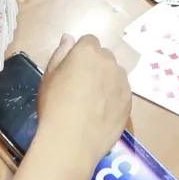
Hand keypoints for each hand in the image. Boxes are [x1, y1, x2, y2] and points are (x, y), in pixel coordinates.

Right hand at [35, 33, 130, 163]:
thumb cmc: (54, 106)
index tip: (72, 71)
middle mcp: (109, 62)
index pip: (88, 41)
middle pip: (104, 57)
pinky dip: (114, 98)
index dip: (80, 55)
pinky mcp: (129, 101)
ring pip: (115, 75)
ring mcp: (122, 82)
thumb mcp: (48, 77)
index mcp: (87, 52)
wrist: (72, 141)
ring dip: (107, 82)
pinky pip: (122, 93)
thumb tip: (69, 38)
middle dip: (95, 66)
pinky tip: (101, 114)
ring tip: (92, 104)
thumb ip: (60, 54)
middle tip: (81, 88)